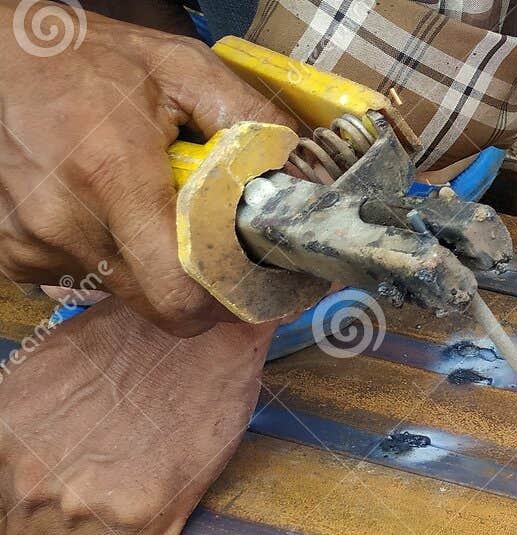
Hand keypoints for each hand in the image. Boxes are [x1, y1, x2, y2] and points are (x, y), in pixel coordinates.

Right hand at [0, 4, 296, 333]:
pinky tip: (105, 207)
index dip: (227, 299)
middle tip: (215, 243)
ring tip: (147, 205)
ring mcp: (32, 243)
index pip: (180, 296)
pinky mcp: (14, 253)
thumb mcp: (181, 69)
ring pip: (127, 293)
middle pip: (161, 304)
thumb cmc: (87, 59)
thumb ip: (249, 119)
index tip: (255, 279)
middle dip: (200, 283)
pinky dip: (111, 254)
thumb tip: (300, 174)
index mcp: (112, 178)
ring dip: (152, 264)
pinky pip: (87, 278)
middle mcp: (66, 222)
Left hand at [0, 301, 271, 534]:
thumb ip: (17, 435)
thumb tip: (21, 479)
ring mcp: (80, 507)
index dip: (32, 530)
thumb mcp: (38, 376)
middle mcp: (29, 483)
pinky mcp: (137, 523)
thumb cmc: (132, 345)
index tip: (60, 529)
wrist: (198, 338)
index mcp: (0, 445)